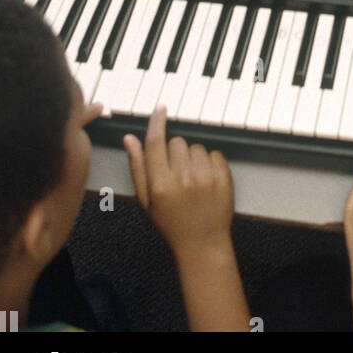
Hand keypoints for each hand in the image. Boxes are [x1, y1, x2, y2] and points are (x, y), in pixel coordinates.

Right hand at [124, 106, 234, 262]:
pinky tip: (205, 181)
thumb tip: (129, 138)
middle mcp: (182, 178)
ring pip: (195, 147)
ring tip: (192, 181)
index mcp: (160, 184)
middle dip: (174, 153)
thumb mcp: (146, 201)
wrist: (202, 244)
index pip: (156, 142)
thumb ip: (137, 168)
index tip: (160, 109)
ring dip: (192, 158)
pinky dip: (210, 163)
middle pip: (177, 142)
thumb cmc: (171, 224)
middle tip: (176, 174)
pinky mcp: (223, 177)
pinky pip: (214, 153)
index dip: (157, 122)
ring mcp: (205, 177)